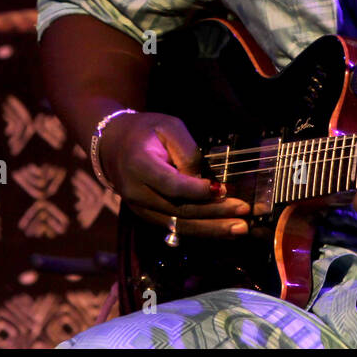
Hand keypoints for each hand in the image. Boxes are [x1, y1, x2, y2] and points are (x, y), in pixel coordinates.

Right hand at [98, 111, 249, 237]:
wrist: (112, 144)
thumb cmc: (146, 130)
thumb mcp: (169, 127)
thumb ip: (188, 152)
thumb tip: (206, 180)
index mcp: (139, 164)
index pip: (170, 184)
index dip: (197, 190)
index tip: (222, 189)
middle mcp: (136, 192)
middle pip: (178, 209)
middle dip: (214, 213)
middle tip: (243, 212)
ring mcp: (139, 208)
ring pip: (178, 224)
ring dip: (211, 228)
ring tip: (239, 228)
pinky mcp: (146, 216)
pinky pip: (175, 227)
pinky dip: (200, 230)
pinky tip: (222, 229)